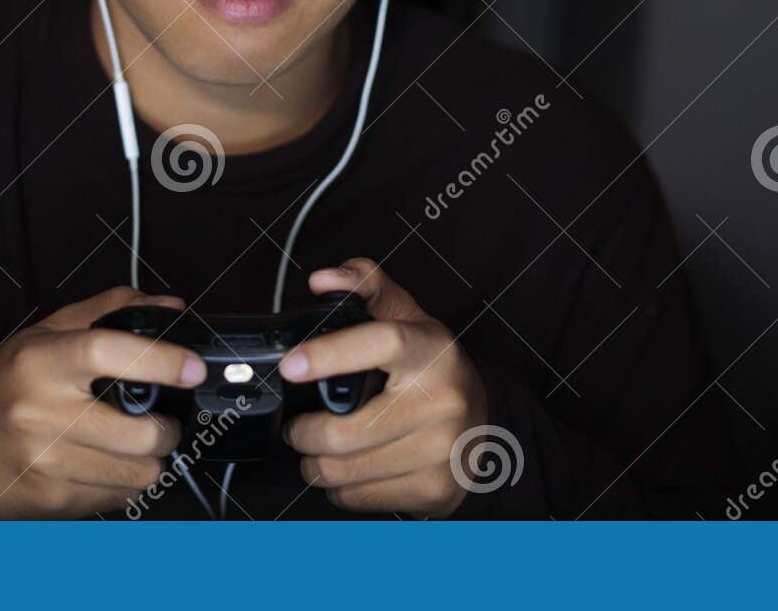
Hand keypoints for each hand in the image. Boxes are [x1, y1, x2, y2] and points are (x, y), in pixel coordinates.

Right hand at [0, 286, 205, 517]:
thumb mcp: (43, 335)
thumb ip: (107, 312)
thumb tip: (168, 305)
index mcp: (40, 362)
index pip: (109, 352)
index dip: (162, 359)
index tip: (193, 367)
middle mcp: (40, 413)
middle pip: (140, 432)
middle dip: (169, 429)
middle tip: (165, 421)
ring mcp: (46, 462)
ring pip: (138, 473)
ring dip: (150, 462)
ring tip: (137, 446)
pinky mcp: (50, 500)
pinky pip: (117, 498)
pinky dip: (125, 484)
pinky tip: (107, 467)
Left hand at [280, 258, 486, 515]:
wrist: (485, 425)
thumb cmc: (434, 370)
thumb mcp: (408, 319)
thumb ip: (367, 287)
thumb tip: (322, 279)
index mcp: (430, 350)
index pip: (380, 344)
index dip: (330, 354)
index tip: (291, 365)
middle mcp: (441, 401)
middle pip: (343, 431)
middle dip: (302, 432)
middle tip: (298, 425)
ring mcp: (439, 450)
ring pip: (342, 471)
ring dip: (315, 464)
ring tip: (319, 448)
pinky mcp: (433, 490)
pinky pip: (357, 497)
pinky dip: (340, 487)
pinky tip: (351, 469)